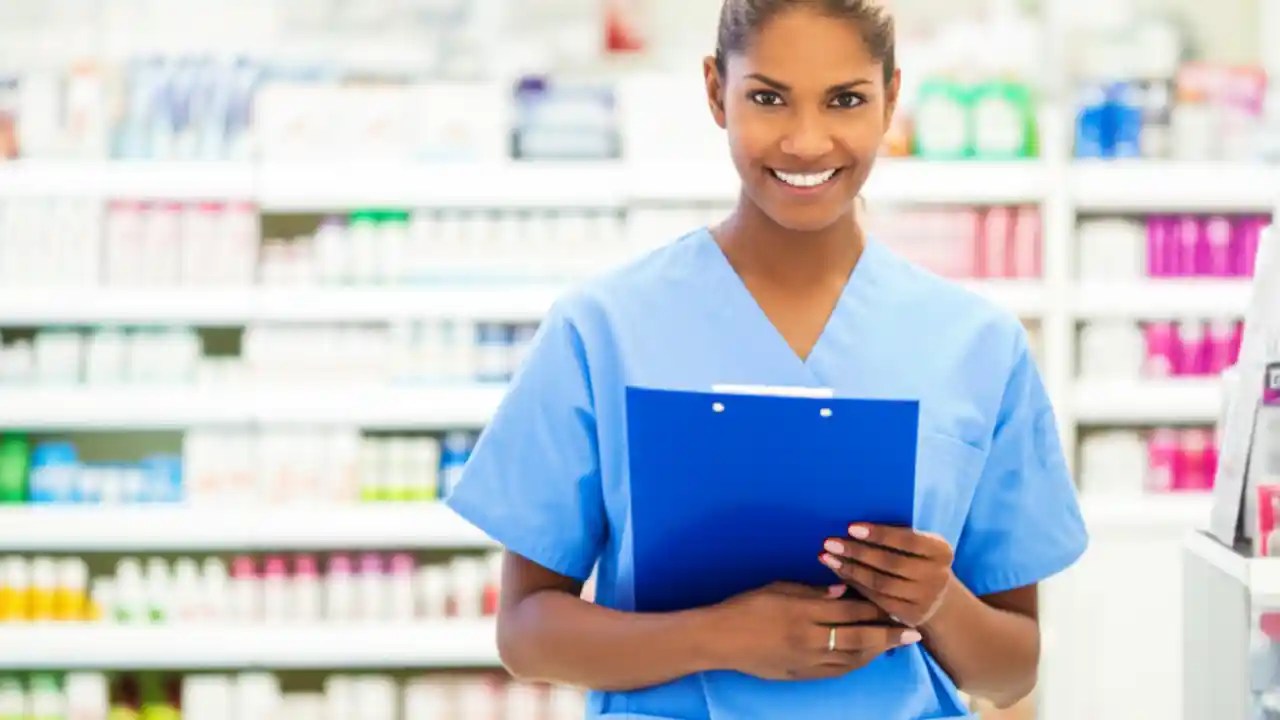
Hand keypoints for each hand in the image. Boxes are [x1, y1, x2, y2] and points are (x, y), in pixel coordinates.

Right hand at [702, 581, 921, 680]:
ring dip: (876, 652)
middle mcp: (810, 638)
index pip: (850, 610)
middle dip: (888, 635)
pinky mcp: (800, 674)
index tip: (897, 603)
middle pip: (859, 638)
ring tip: (893, 645)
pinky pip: (836, 671)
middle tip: (912, 633)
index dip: (876, 607)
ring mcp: (806, 660)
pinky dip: (855, 664)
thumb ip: (813, 591)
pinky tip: (865, 659)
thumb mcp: (779, 588)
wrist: (720, 639)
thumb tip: (844, 591)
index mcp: (805, 611)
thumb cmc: (747, 606)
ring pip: (852, 659)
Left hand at [819, 524, 955, 627]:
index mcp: (941, 551)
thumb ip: (898, 536)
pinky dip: (855, 585)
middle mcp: (937, 576)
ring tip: (827, 557)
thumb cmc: (918, 560)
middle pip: (891, 563)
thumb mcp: (920, 546)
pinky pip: (877, 599)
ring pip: (881, 583)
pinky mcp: (910, 616)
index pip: (908, 540)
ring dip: (850, 569)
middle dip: (857, 552)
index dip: (879, 534)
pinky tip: (838, 574)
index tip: (850, 527)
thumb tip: (853, 527)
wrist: (938, 598)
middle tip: (830, 542)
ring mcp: (925, 599)